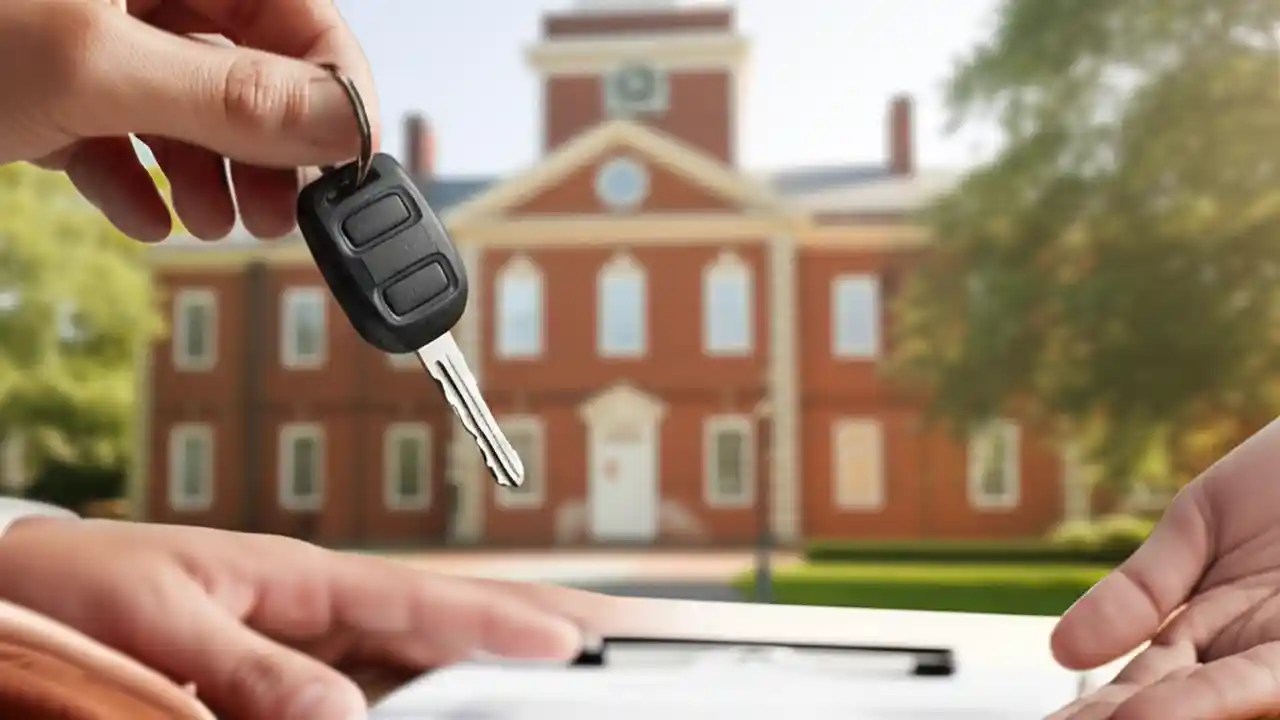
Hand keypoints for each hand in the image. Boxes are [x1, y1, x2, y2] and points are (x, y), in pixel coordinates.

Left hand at [0, 0, 378, 241]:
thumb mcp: (94, 69)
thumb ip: (227, 96)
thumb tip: (341, 126)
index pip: (296, 7)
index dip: (333, 80)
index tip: (347, 156)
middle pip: (247, 63)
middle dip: (268, 145)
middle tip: (282, 208)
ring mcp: (92, 35)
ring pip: (186, 105)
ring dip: (209, 175)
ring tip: (214, 222)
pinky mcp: (47, 84)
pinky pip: (116, 134)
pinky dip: (135, 183)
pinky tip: (142, 215)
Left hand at [0, 518, 586, 719]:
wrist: (19, 592)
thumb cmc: (77, 589)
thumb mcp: (160, 621)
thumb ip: (252, 668)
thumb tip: (344, 717)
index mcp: (297, 579)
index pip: (418, 599)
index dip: (498, 619)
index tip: (568, 639)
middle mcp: (315, 615)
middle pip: (441, 627)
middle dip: (523, 631)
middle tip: (601, 647)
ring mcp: (305, 650)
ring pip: (415, 665)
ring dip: (483, 672)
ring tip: (550, 681)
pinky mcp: (278, 686)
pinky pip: (367, 696)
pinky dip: (420, 704)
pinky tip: (455, 710)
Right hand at [1049, 417, 1279, 718]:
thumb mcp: (1201, 527)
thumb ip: (1139, 591)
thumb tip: (1061, 650)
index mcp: (1215, 625)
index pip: (1143, 681)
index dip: (1093, 705)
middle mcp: (1254, 652)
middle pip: (1169, 701)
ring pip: (1214, 702)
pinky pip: (1258, 684)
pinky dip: (1205, 701)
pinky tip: (1148, 715)